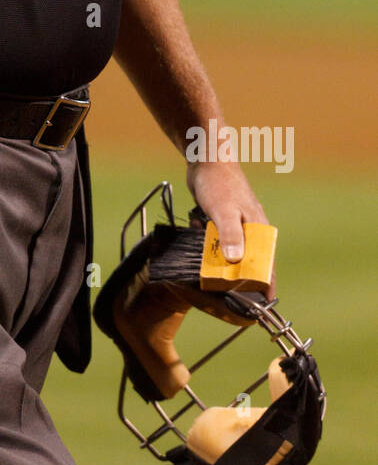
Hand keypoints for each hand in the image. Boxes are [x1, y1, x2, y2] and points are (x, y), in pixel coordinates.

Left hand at [186, 158, 275, 297]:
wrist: (206, 158)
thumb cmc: (219, 183)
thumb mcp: (224, 211)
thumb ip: (229, 235)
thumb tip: (235, 261)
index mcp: (258, 229)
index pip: (267, 264)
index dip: (266, 285)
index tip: (263, 305)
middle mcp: (250, 229)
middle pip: (247, 261)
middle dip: (237, 276)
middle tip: (225, 292)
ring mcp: (235, 225)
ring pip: (229, 251)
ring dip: (217, 258)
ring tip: (206, 267)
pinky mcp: (220, 220)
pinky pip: (215, 239)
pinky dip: (206, 241)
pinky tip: (197, 231)